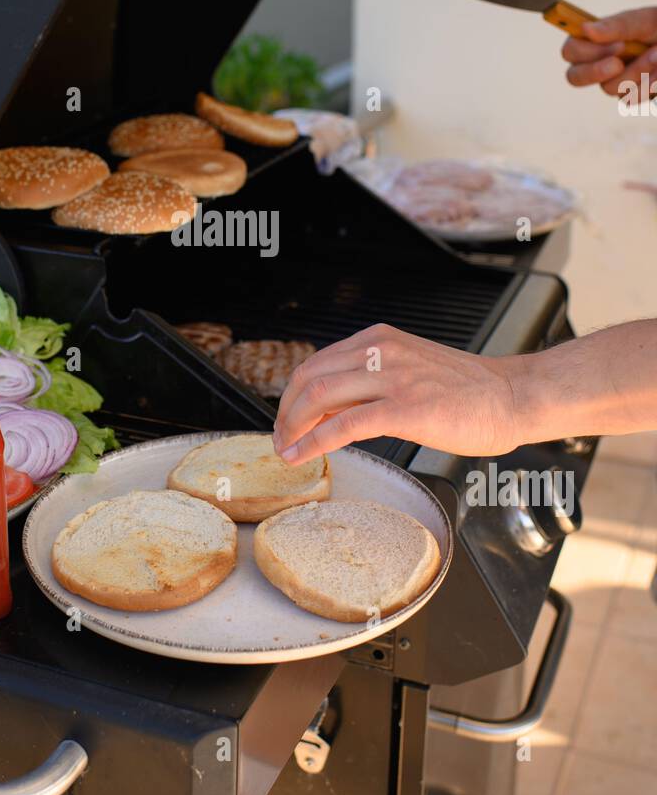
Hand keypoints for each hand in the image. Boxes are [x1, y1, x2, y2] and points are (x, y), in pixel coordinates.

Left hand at [272, 324, 520, 462]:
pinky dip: (314, 441)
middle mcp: (380, 351)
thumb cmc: (469, 391)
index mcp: (379, 340)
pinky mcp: (405, 408)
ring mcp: (392, 378)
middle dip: (285, 411)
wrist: (512, 397)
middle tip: (281, 437)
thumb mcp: (411, 368)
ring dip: (293, 426)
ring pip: (318, 396)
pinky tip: (303, 454)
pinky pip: (343, 424)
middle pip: (309, 376)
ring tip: (286, 449)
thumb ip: (373, 380)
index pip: (318, 362)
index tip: (286, 418)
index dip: (292, 393)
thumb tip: (334, 408)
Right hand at [562, 7, 656, 100]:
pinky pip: (630, 98)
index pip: (570, 50)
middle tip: (618, 63)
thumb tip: (585, 28)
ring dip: (636, 72)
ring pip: (609, 88)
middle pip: (574, 77)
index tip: (618, 45)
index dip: (586, 52)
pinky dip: (648, 84)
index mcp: (594, 39)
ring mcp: (612, 81)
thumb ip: (617, 26)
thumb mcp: (644, 21)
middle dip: (597, 71)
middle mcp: (597, 62)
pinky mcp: (630, 95)